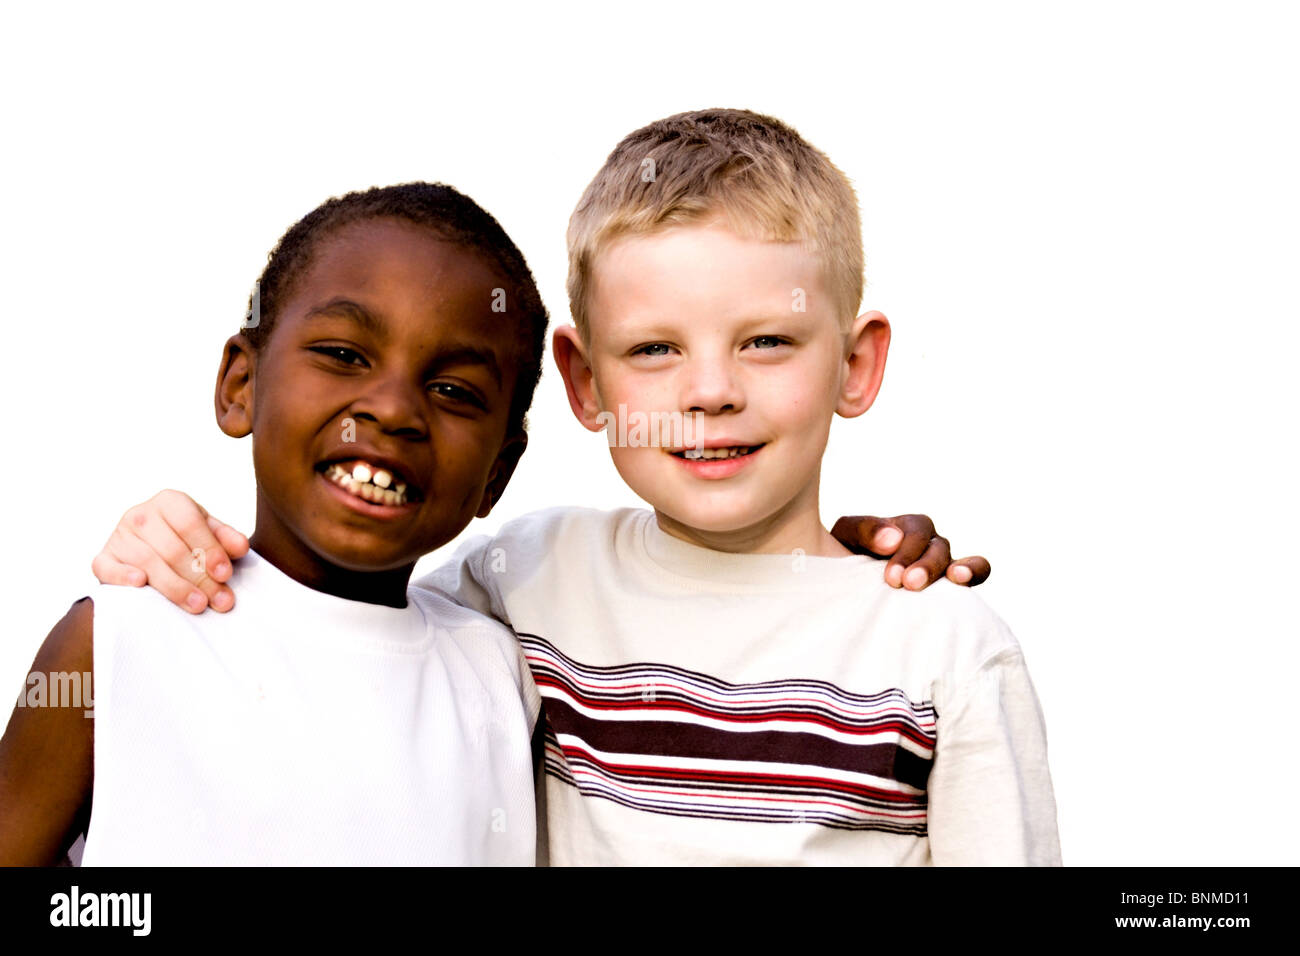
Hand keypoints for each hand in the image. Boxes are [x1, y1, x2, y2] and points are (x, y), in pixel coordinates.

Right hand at [90, 489, 249, 612]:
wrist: (151, 544)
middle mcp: (141, 514)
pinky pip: (107, 567)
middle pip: (172, 549)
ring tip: (198, 605)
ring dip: (174, 587)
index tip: (225, 574)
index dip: (209, 549)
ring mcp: (119, 536)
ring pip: (147, 562)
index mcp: (170, 502)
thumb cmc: (187, 539)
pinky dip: (122, 575)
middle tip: (220, 600)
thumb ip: (226, 538)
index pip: (189, 524)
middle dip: (199, 578)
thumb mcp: (209, 532)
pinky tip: (140, 584)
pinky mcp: (103, 558)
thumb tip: (241, 548)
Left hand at [830, 514, 990, 589]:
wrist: (845, 582)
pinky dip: (974, 570)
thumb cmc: (843, 552)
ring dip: (952, 570)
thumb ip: (866, 530)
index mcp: (906, 526)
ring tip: (954, 578)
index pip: (916, 532)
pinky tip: (964, 578)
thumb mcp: (847, 535)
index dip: (906, 554)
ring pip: (955, 560)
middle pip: (937, 547)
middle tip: (908, 584)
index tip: (891, 578)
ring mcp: (941, 561)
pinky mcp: (949, 585)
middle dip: (924, 566)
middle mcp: (928, 541)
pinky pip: (976, 570)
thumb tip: (893, 539)